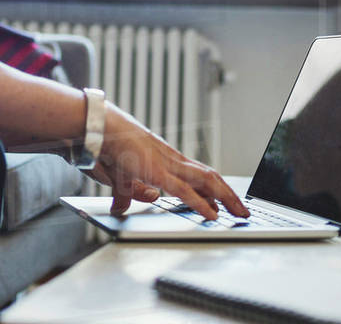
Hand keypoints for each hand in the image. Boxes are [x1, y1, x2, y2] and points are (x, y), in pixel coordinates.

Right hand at [82, 103, 248, 220]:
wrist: (97, 126)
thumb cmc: (106, 146)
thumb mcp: (121, 176)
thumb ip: (131, 191)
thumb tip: (138, 203)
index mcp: (165, 158)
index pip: (198, 173)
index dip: (215, 187)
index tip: (227, 200)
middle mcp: (171, 159)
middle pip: (209, 177)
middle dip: (229, 194)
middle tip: (243, 209)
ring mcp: (167, 163)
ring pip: (206, 181)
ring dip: (226, 197)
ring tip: (240, 213)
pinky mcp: (157, 172)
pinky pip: (185, 191)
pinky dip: (201, 204)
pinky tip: (213, 215)